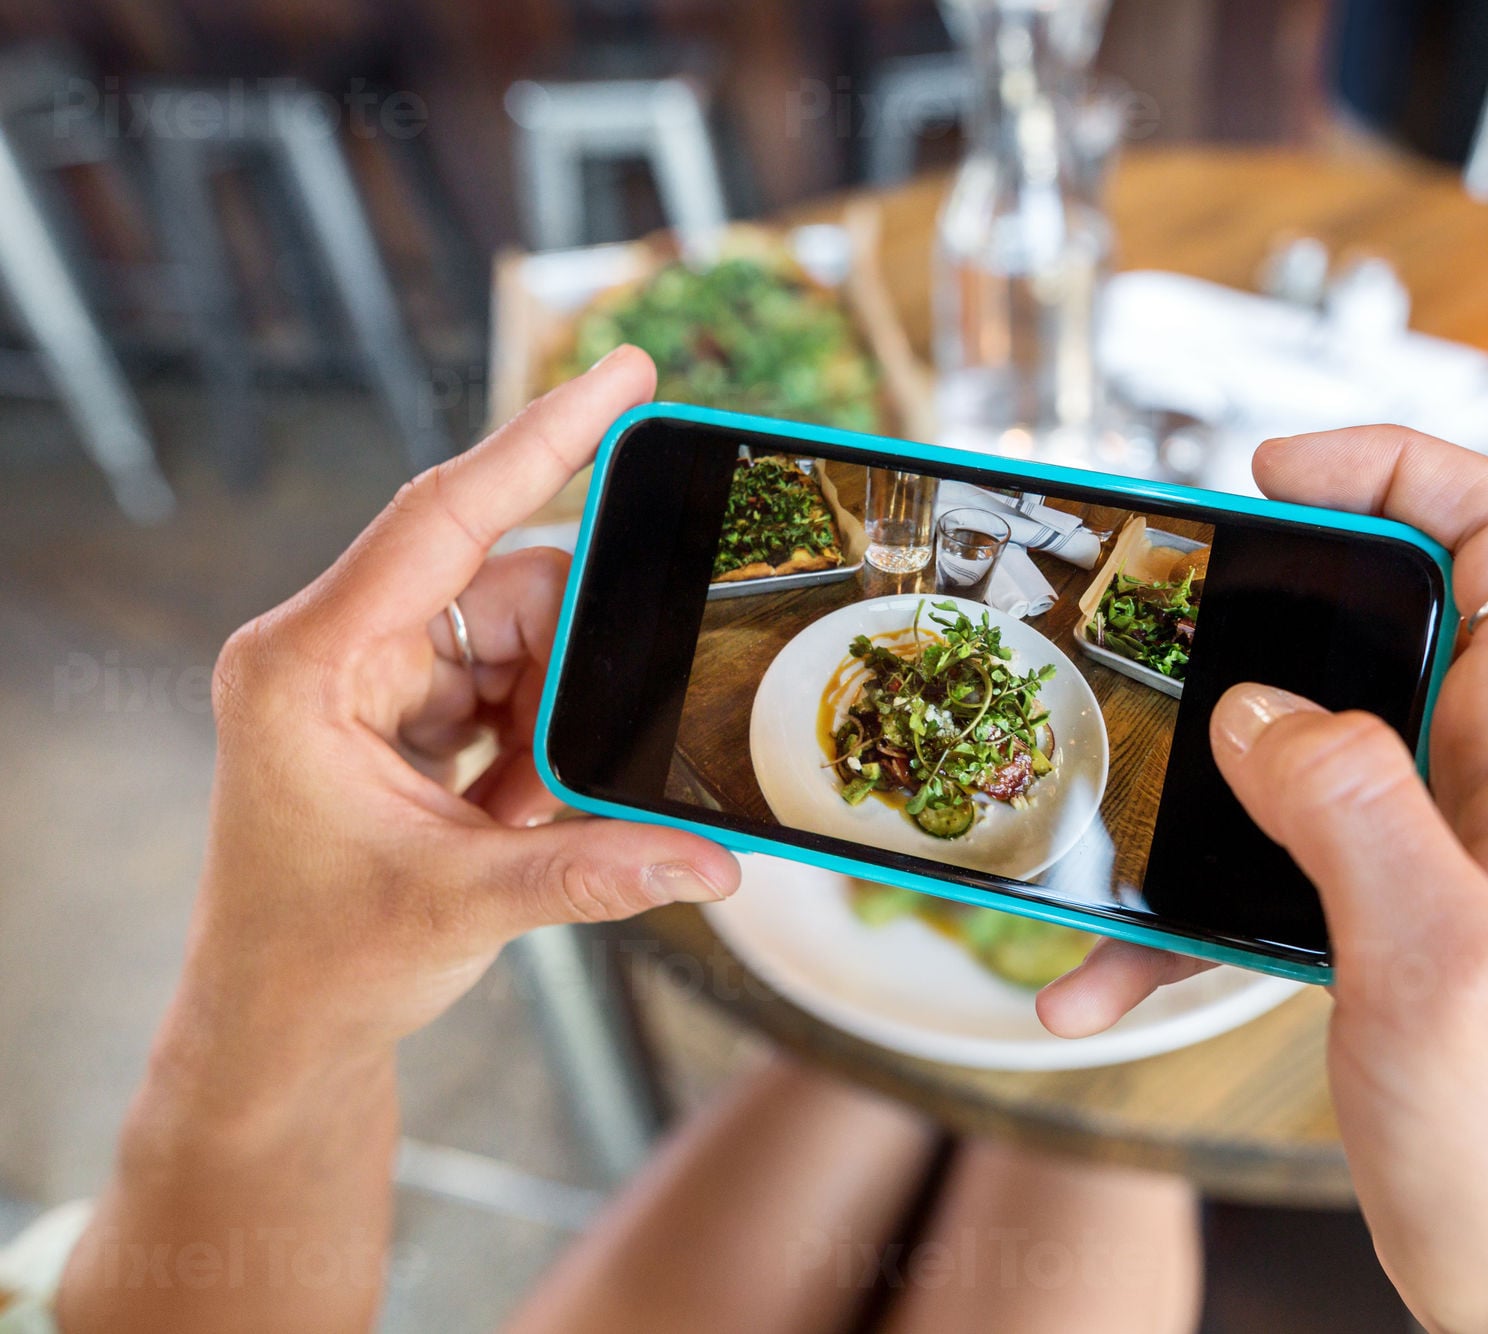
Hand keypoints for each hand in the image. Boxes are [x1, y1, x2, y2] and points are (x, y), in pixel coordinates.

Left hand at [183, 346, 738, 1076]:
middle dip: (568, 661)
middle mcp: (333, 650)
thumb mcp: (465, 907)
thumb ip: (594, 872)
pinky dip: (537, 743)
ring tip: (520, 813)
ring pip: (514, 639)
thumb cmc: (322, 960)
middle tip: (571, 750)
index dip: (540, 440)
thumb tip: (712, 860)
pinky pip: (504, 686)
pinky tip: (513, 812)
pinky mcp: (396, 713)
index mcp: (308, 665)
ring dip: (553, 717)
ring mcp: (366, 680)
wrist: (277, 1027)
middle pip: (498, 587)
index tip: (623, 374)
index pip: (442, 516)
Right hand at [1037, 429, 1487, 1330]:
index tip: (1272, 477)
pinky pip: (1267, 870)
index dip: (1399, 466)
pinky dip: (1183, 910)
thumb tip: (1260, 710)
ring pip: (1299, 749)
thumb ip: (1353, 809)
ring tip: (1096, 820)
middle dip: (1254, 614)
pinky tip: (1098, 977)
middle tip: (1150, 627)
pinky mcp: (1381, 920)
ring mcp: (1436, 851)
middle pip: (1379, 618)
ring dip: (1192, 784)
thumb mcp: (1442, 964)